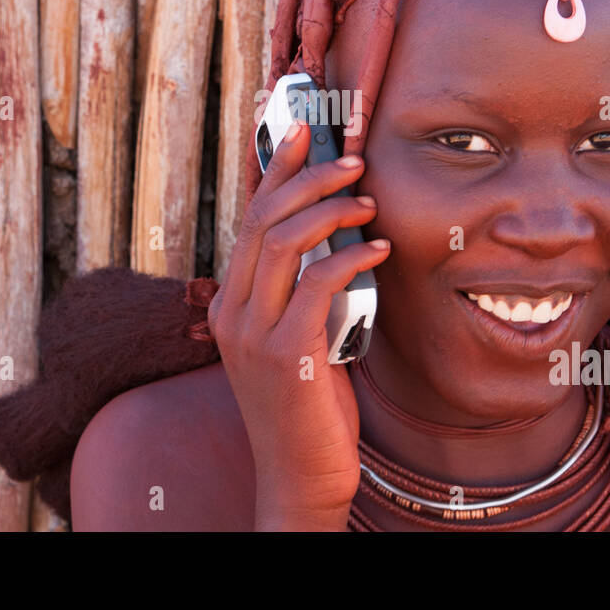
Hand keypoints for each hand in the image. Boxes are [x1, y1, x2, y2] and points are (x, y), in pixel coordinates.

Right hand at [207, 120, 388, 529]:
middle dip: (307, 178)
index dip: (275, 171)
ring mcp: (252, 333)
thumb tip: (345, 239)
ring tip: (369, 199)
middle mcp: (231, 311)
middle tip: (351, 158)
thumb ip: (308, 292)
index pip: (250, 220)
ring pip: (283, 242)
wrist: (301, 477)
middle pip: (263, 220)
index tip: (302, 133)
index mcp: (230, 303)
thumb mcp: (301, 339)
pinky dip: (351, 257)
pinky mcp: (284, 354)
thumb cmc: (309, 407)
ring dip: (331, 210)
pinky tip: (379, 250)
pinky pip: (317, 283)